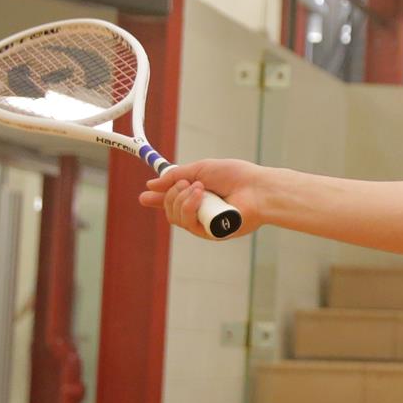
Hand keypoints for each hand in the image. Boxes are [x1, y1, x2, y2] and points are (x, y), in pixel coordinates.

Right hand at [140, 157, 265, 239]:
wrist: (257, 188)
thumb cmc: (236, 177)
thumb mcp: (201, 169)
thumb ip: (176, 176)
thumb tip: (151, 185)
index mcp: (198, 195)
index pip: (172, 201)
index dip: (157, 199)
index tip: (145, 196)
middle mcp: (200, 211)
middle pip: (169, 210)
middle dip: (171, 194)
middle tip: (186, 183)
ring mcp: (205, 223)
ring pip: (175, 217)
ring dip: (181, 199)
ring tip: (199, 188)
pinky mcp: (211, 233)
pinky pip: (188, 224)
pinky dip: (189, 208)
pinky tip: (201, 197)